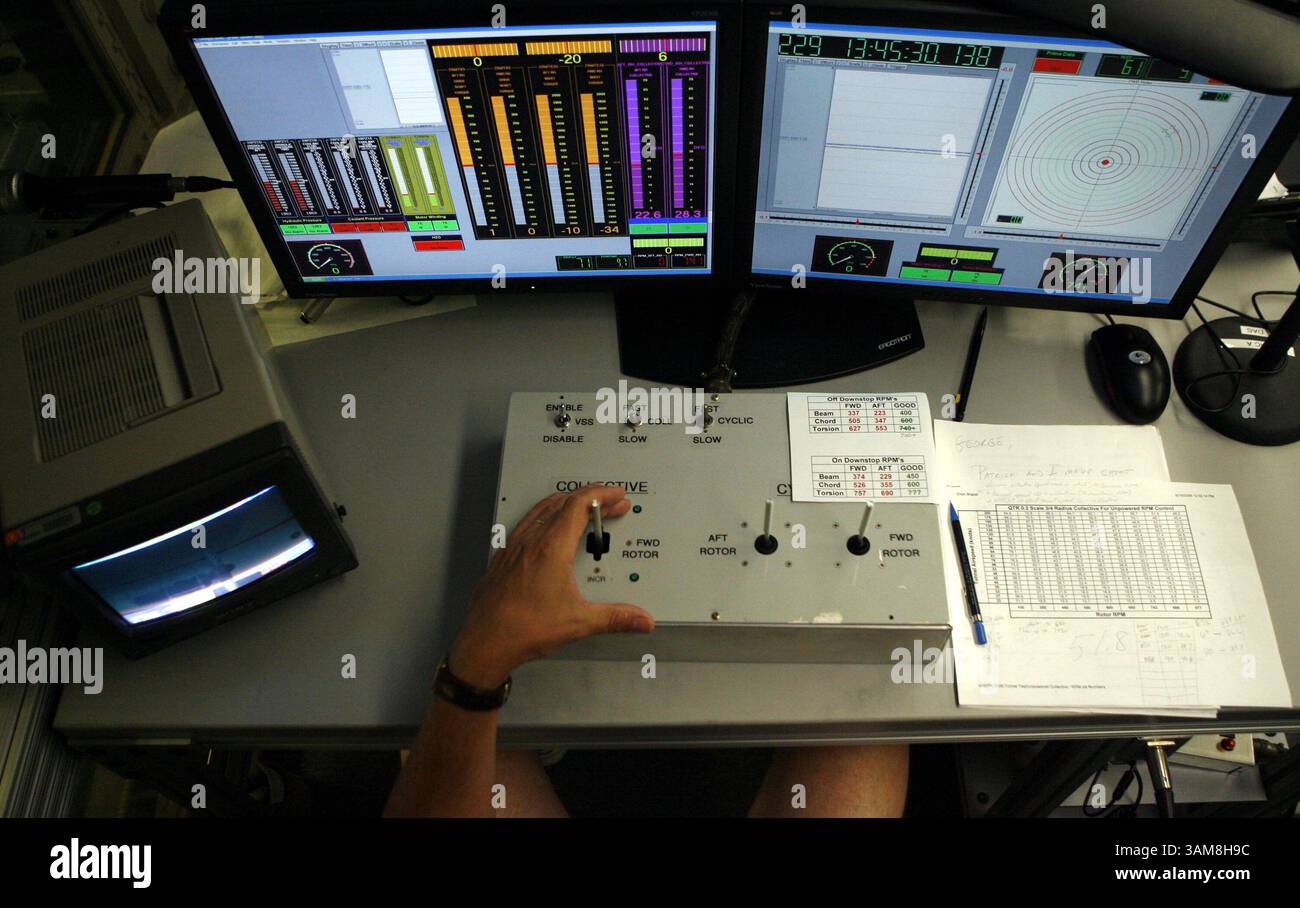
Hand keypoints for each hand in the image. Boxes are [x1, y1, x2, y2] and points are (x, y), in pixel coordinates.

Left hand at [448, 485, 654, 687]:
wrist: (485, 642)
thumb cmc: (522, 629)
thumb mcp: (579, 622)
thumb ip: (615, 617)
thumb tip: (640, 619)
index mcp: (551, 548)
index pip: (579, 505)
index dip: (602, 495)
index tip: (616, 494)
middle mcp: (530, 541)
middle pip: (563, 503)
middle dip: (591, 498)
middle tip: (610, 503)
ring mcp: (513, 547)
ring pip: (541, 509)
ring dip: (565, 502)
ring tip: (580, 506)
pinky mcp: (503, 558)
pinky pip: (525, 523)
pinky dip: (543, 516)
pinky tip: (545, 528)